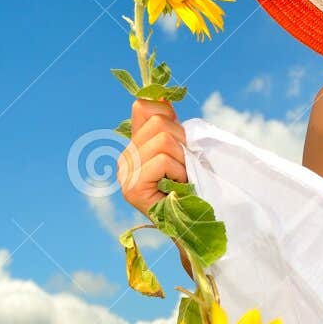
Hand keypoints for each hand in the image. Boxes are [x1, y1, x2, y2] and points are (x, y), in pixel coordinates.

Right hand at [118, 98, 194, 276]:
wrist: (197, 226)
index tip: (181, 138)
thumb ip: (169, 124)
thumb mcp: (183, 149)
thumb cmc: (194, 187)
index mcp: (135, 145)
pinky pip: (162, 160)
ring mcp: (125, 174)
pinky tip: (178, 188)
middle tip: (185, 166)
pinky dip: (179, 172)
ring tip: (182, 178)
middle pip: (158, 121)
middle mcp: (125, 158)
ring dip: (183, 159)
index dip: (168, 114)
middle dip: (182, 141)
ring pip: (163, 140)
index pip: (145, 106)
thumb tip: (155, 97)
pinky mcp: (132, 188)